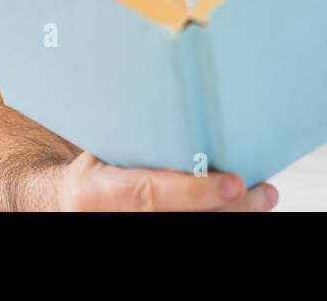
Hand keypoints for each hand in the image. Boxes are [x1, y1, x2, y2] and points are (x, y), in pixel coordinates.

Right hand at [57, 151, 277, 210]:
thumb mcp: (101, 141)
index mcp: (94, 193)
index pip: (149, 194)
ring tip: (263, 196)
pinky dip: (216, 216)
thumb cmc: (90, 161)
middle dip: (227, 208)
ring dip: (232, 216)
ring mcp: (126, 229)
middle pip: (179, 219)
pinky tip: (241, 206)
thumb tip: (184, 95)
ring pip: (190, 228)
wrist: (63, 198)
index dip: (194, 191)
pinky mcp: (144, 232)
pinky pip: (188, 228)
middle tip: (263, 191)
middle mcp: (110, 219)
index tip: (233, 183)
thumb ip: (137, 132)